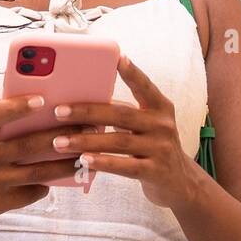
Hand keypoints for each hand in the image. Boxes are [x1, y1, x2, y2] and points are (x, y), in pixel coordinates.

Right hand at [0, 93, 93, 228]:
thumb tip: (15, 96)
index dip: (16, 106)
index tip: (42, 99)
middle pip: (24, 145)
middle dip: (59, 135)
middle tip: (84, 128)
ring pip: (35, 172)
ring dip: (63, 164)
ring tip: (84, 156)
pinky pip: (29, 193)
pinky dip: (45, 185)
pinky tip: (58, 179)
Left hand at [49, 54, 201, 209]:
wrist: (181, 182)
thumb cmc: (153, 146)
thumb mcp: (147, 125)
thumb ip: (125, 112)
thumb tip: (84, 102)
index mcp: (160, 107)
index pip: (145, 86)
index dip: (132, 72)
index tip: (118, 57)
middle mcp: (163, 125)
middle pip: (122, 115)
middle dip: (88, 112)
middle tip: (59, 111)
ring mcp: (161, 149)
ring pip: (119, 142)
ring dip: (87, 141)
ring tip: (60, 141)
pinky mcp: (156, 172)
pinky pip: (125, 166)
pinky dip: (103, 162)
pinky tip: (84, 160)